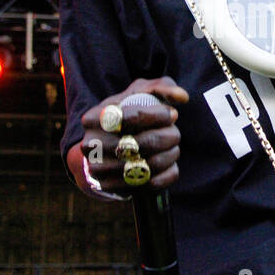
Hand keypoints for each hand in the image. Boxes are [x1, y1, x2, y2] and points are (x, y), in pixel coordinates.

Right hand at [79, 77, 188, 192]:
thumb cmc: (127, 112)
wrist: (103, 147)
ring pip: (149, 165)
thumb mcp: (138, 93)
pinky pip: (151, 184)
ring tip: (173, 147)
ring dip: (170, 155)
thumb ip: (161, 87)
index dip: (158, 116)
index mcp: (94, 118)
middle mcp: (91, 145)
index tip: (173, 114)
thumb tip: (182, 97)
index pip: (131, 117)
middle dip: (169, 136)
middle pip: (142, 143)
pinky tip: (169, 164)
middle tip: (175, 133)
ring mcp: (99, 169)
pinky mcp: (112, 187)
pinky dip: (167, 174)